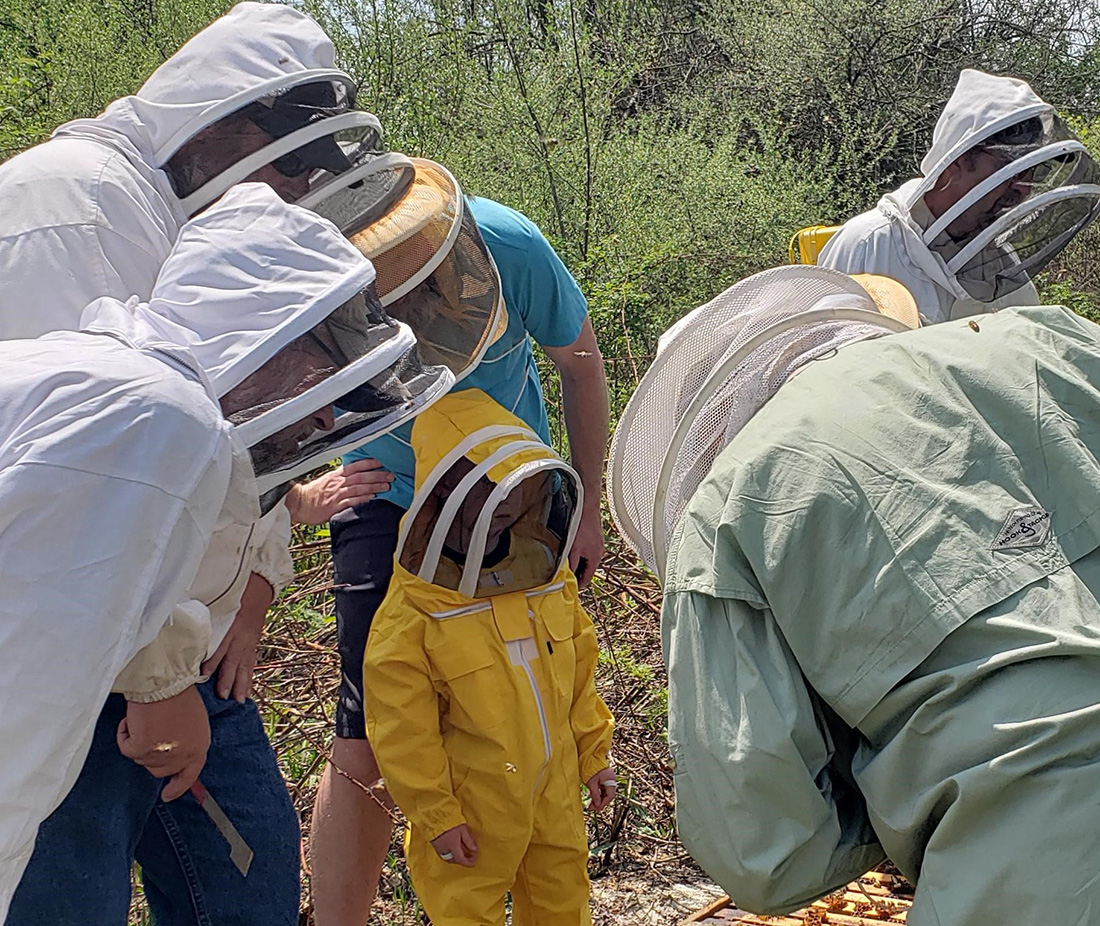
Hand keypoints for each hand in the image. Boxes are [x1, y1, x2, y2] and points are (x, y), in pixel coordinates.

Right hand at [117, 686, 210, 800]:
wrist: (165, 681)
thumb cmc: (179, 694)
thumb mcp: (194, 721)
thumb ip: (186, 741)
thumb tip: (171, 752)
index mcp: (200, 747)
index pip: (189, 775)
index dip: (177, 787)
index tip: (167, 795)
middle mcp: (183, 755)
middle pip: (159, 770)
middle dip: (151, 754)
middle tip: (149, 732)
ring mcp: (162, 754)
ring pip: (141, 759)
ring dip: (139, 740)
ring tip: (147, 717)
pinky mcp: (142, 749)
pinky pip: (127, 748)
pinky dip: (125, 734)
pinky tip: (132, 719)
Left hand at [201, 572, 272, 701]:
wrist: (253, 601)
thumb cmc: (229, 608)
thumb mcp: (215, 613)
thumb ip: (200, 626)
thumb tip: (178, 635)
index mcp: (227, 631)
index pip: (219, 649)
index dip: (212, 662)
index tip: (203, 675)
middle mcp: (238, 642)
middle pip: (232, 662)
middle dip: (227, 679)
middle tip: (222, 696)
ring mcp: (247, 648)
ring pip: (244, 668)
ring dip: (241, 685)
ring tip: (239, 701)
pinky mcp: (252, 651)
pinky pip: (250, 668)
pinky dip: (249, 681)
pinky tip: (246, 694)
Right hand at [285, 460, 392, 524]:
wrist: (299, 504)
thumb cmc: (314, 493)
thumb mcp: (327, 480)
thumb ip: (342, 476)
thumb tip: (357, 472)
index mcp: (337, 475)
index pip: (356, 466)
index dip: (370, 463)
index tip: (383, 461)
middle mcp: (338, 483)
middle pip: (360, 476)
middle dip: (377, 475)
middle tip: (391, 475)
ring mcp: (336, 494)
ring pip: (358, 488)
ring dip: (373, 487)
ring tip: (386, 486)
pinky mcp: (334, 506)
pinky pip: (351, 501)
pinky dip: (362, 499)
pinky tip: (372, 498)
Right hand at [431, 823, 478, 866]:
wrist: (435, 817)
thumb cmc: (450, 822)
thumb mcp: (462, 829)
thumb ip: (468, 840)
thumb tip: (474, 849)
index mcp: (453, 847)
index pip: (461, 860)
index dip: (468, 862)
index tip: (474, 861)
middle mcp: (445, 850)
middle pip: (454, 860)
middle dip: (462, 860)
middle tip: (469, 856)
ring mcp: (439, 848)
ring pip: (448, 858)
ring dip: (455, 857)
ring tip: (462, 852)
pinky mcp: (434, 844)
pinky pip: (443, 853)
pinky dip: (449, 853)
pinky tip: (453, 848)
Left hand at [569, 506, 604, 587]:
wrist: (586, 508)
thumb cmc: (581, 527)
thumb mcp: (573, 549)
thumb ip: (571, 563)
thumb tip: (568, 575)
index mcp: (595, 558)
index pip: (587, 577)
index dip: (579, 584)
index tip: (571, 588)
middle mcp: (599, 553)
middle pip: (588, 569)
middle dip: (578, 574)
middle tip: (567, 578)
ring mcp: (598, 545)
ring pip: (588, 560)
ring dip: (579, 563)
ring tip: (568, 565)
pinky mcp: (595, 538)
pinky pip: (588, 551)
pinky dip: (581, 555)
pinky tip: (573, 551)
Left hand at [585, 767, 616, 812]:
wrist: (588, 756)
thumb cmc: (590, 768)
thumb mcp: (591, 783)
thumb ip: (595, 795)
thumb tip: (597, 805)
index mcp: (610, 780)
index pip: (609, 796)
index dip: (603, 803)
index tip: (596, 809)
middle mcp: (611, 779)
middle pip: (607, 794)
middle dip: (600, 802)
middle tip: (592, 808)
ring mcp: (607, 777)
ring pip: (604, 791)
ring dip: (598, 798)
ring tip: (591, 804)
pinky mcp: (603, 776)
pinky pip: (602, 787)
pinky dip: (598, 792)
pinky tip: (592, 796)